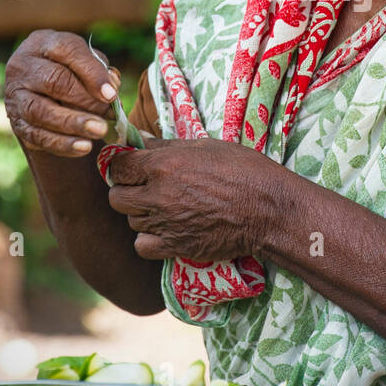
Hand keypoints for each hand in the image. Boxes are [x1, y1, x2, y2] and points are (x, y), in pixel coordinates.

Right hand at [4, 29, 121, 157]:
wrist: (42, 91)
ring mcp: (15, 95)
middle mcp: (23, 66)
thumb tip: (110, 90)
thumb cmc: (71, 70)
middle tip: (109, 114)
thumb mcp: (86, 62)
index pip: (67, 50)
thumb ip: (100, 71)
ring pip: (41, 111)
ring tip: (99, 131)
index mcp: (43, 42)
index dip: (91, 72)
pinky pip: (36, 135)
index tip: (111, 93)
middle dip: (85, 100)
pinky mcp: (16, 122)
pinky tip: (84, 147)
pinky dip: (62, 143)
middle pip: (53, 81)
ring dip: (72, 123)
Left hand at [106, 137, 287, 261]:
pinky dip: (148, 240)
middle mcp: (159, 194)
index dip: (121, 166)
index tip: (131, 167)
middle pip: (116, 197)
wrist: (268, 209)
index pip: (117, 166)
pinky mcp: (176, 246)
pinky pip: (142, 246)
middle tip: (144, 189)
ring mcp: (165, 223)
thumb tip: (139, 139)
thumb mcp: (206, 146)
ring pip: (130, 221)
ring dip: (141, 215)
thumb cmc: (243, 170)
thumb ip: (167, 145)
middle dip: (126, 191)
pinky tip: (165, 231)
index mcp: (164, 165)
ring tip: (163, 209)